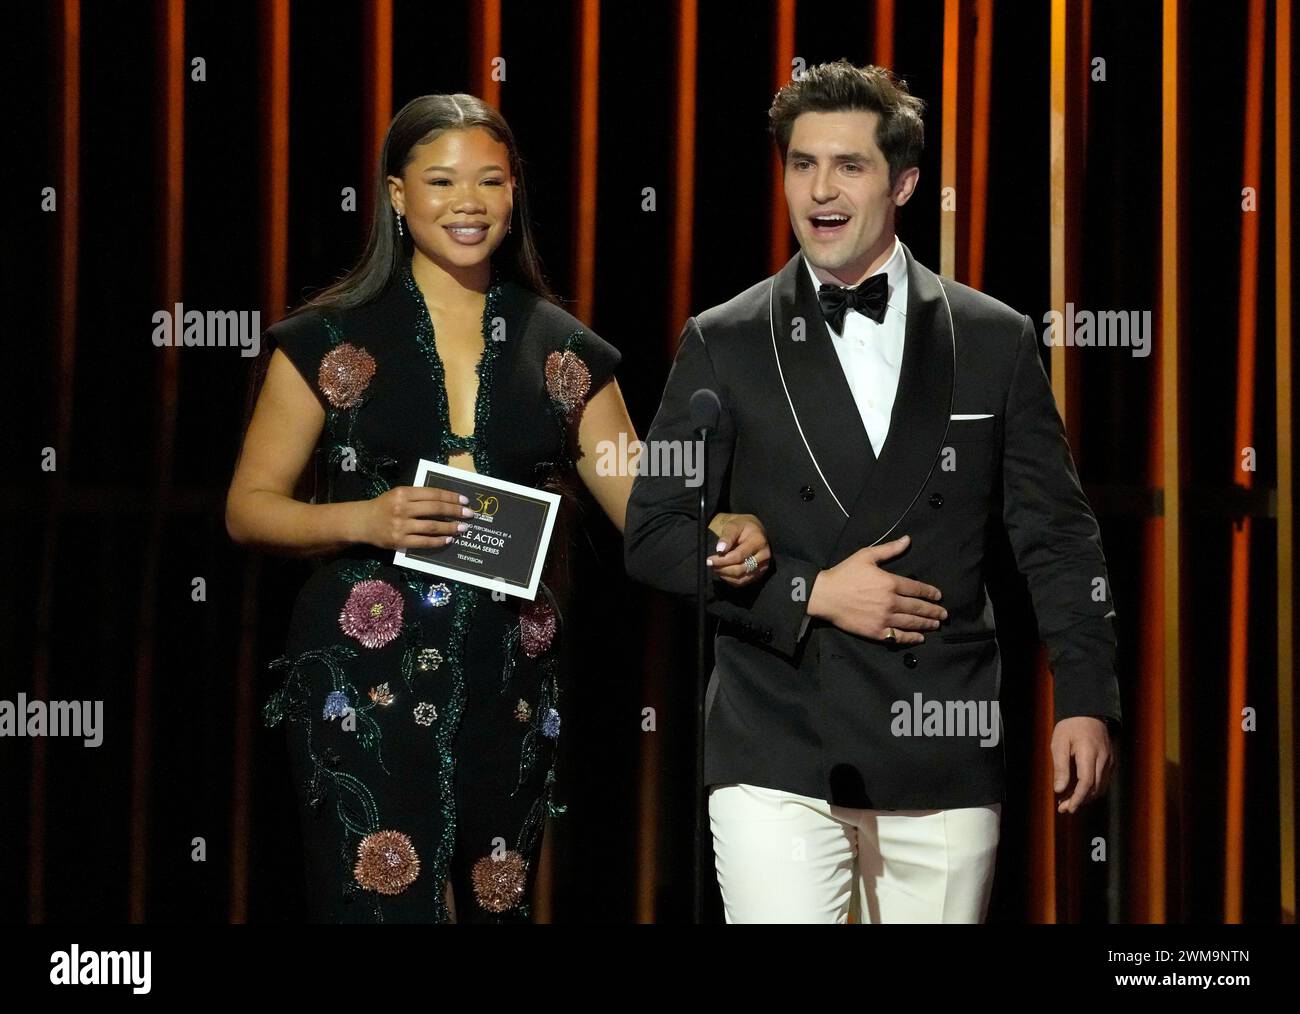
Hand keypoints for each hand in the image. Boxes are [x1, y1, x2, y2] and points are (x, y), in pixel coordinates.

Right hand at [355, 485, 473, 550]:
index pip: (432, 494)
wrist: (362, 522)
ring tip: (462, 528)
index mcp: (403, 493)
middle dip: (455, 511)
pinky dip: (438, 541)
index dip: (451, 497)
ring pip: (431, 526)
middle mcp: (402, 508)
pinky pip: (423, 542)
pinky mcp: (399, 541)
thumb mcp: (398, 494)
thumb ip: (418, 496)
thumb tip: (446, 500)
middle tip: (469, 514)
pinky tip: (448, 539)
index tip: (464, 500)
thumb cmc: (384, 506)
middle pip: (435, 509)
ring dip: (450, 527)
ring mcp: (401, 526)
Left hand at [707, 512, 769, 587]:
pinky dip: (731, 580)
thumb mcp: (733, 525)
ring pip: (741, 578)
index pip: (738, 556)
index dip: (722, 560)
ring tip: (715, 568)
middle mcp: (764, 555)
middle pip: (740, 569)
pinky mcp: (759, 573)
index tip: (709, 560)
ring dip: (725, 575)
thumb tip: (720, 550)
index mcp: (759, 541)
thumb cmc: (742, 526)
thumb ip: (727, 537)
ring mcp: (763, 566)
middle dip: (722, 569)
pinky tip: (723, 572)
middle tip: (710, 565)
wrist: (753, 530)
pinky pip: (743, 582)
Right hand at [806, 534, 944, 642]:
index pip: (917, 589)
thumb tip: (908, 540)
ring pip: (911, 623)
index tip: (938, 596)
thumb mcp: (866, 556)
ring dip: (926, 624)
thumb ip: (889, 549)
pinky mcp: (876, 632)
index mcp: (890, 583)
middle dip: (933, 611)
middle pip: (918, 608)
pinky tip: (920, 638)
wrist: (825, 596)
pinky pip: (898, 636)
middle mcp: (891, 602)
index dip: (930, 593)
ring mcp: (884, 619)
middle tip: (944, 615)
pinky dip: (911, 638)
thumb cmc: (844, 574)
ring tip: (936, 625)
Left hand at [1051, 716, 1114, 813]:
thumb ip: (1060, 767)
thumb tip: (1059, 790)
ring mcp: (1109, 761)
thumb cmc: (1070, 727)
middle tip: (1063, 808)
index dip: (1077, 798)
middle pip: (1094, 788)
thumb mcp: (1059, 743)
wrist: (1088, 713)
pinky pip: (1102, 781)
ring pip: (1100, 787)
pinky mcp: (1110, 762)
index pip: (1086, 782)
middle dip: (1079, 801)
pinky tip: (1077, 791)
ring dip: (1085, 797)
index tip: (1068, 809)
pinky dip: (1091, 789)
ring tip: (1067, 801)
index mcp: (1089, 753)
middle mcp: (1103, 759)